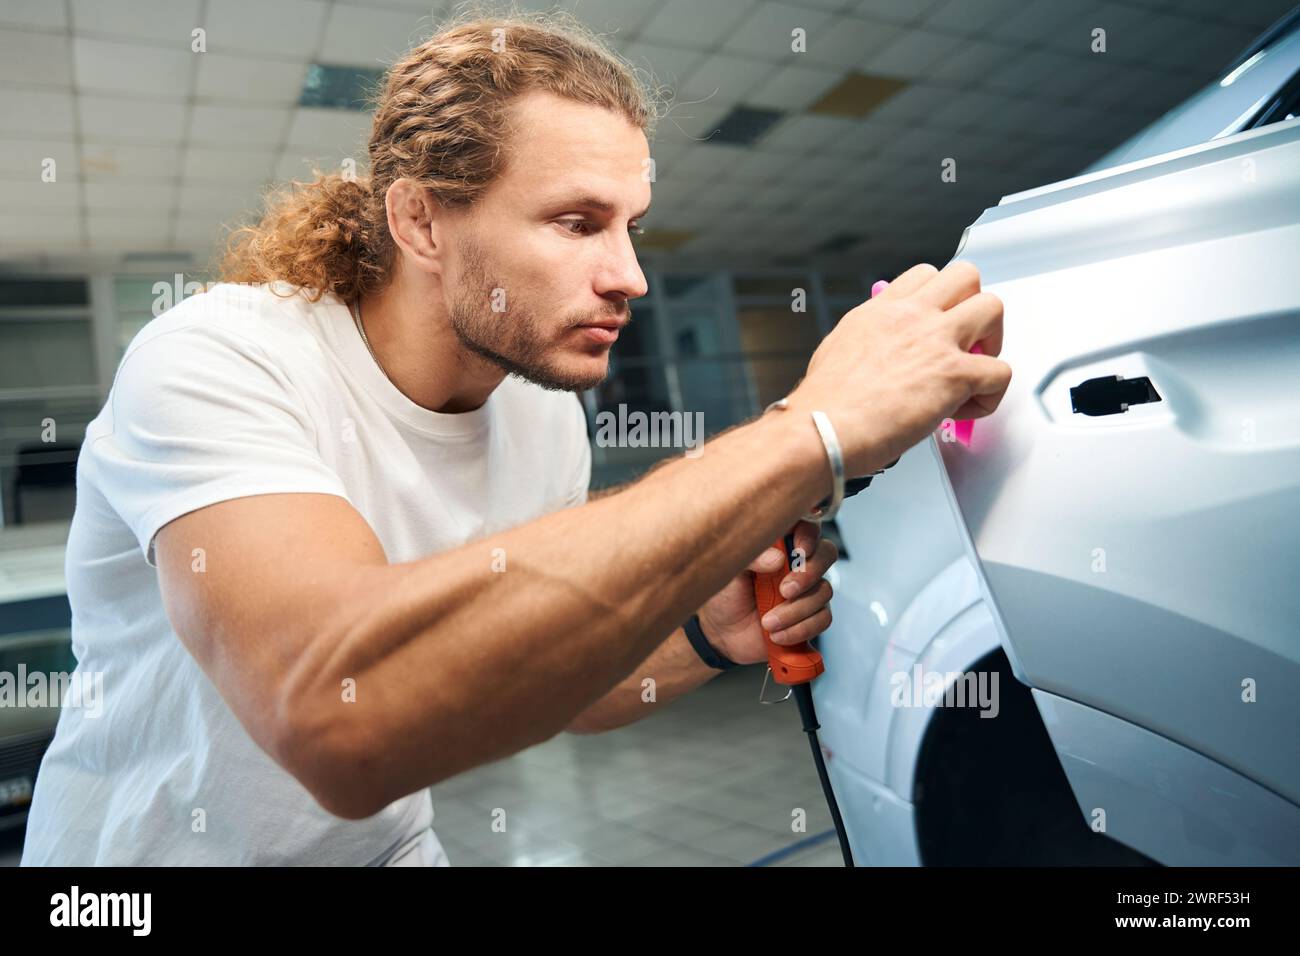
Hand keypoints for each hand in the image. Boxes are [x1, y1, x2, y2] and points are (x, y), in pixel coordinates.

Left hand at [695, 521, 837, 665]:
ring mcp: (807, 590)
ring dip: (797, 610)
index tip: (799, 550)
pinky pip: (822, 619)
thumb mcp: (730, 572)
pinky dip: (800, 629)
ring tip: (768, 622)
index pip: (806, 527)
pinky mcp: (811, 616)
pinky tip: (778, 634)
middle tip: (784, 590)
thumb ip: (751, 559)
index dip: (809, 535)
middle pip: (826, 554)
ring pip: (824, 591)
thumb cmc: (725, 596)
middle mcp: (798, 564)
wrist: (723, 634)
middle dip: (808, 573)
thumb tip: (777, 558)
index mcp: (779, 546)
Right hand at [785, 260, 1009, 476]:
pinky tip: (965, 411)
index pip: (925, 275)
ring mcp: (936, 340)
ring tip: (973, 371)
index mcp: (880, 311)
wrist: (822, 429)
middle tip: (964, 342)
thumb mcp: (836, 351)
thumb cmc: (823, 405)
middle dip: (973, 307)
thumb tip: (881, 354)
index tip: (936, 326)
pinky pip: (1001, 372)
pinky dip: (991, 395)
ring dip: (992, 341)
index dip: (940, 300)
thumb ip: (867, 341)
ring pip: (993, 308)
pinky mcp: (954, 374)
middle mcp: (911, 316)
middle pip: (965, 276)